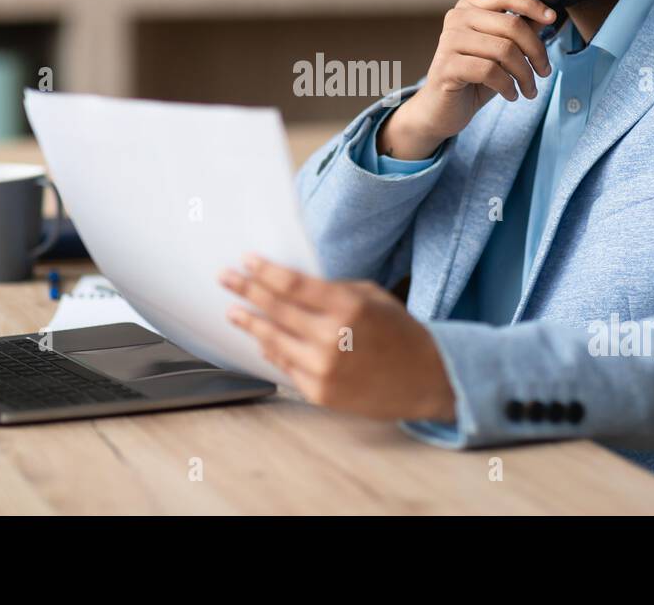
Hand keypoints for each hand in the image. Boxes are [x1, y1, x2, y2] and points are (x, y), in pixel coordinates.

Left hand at [219, 255, 456, 422]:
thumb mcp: (372, 296)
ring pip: (273, 340)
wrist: (427, 377)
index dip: (265, 271)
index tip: (246, 261)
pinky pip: (285, 366)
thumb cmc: (400, 332)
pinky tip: (260, 340)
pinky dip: (270, 351)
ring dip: (250, 323)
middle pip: (276, 309)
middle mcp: (332, 337)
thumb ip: (331, 291)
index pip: (292, 284)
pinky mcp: (320, 392)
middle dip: (247, 290)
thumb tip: (288, 285)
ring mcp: (323, 368)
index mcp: (348, 306)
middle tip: (226, 278)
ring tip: (233, 311)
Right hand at [379, 0, 554, 158]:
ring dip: (525, 75)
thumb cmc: (475, 78)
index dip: (533, 5)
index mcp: (468, 7)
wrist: (442, 110)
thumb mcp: (502, 52)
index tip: (552, 19)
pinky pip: (490, 71)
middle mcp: (456, 18)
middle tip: (544, 72)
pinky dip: (508, 86)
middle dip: (537, 51)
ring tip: (529, 90)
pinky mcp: (447, 67)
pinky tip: (511, 95)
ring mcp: (449, 41)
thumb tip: (546, 15)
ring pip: (504, 50)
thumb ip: (520, 31)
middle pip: (512, 26)